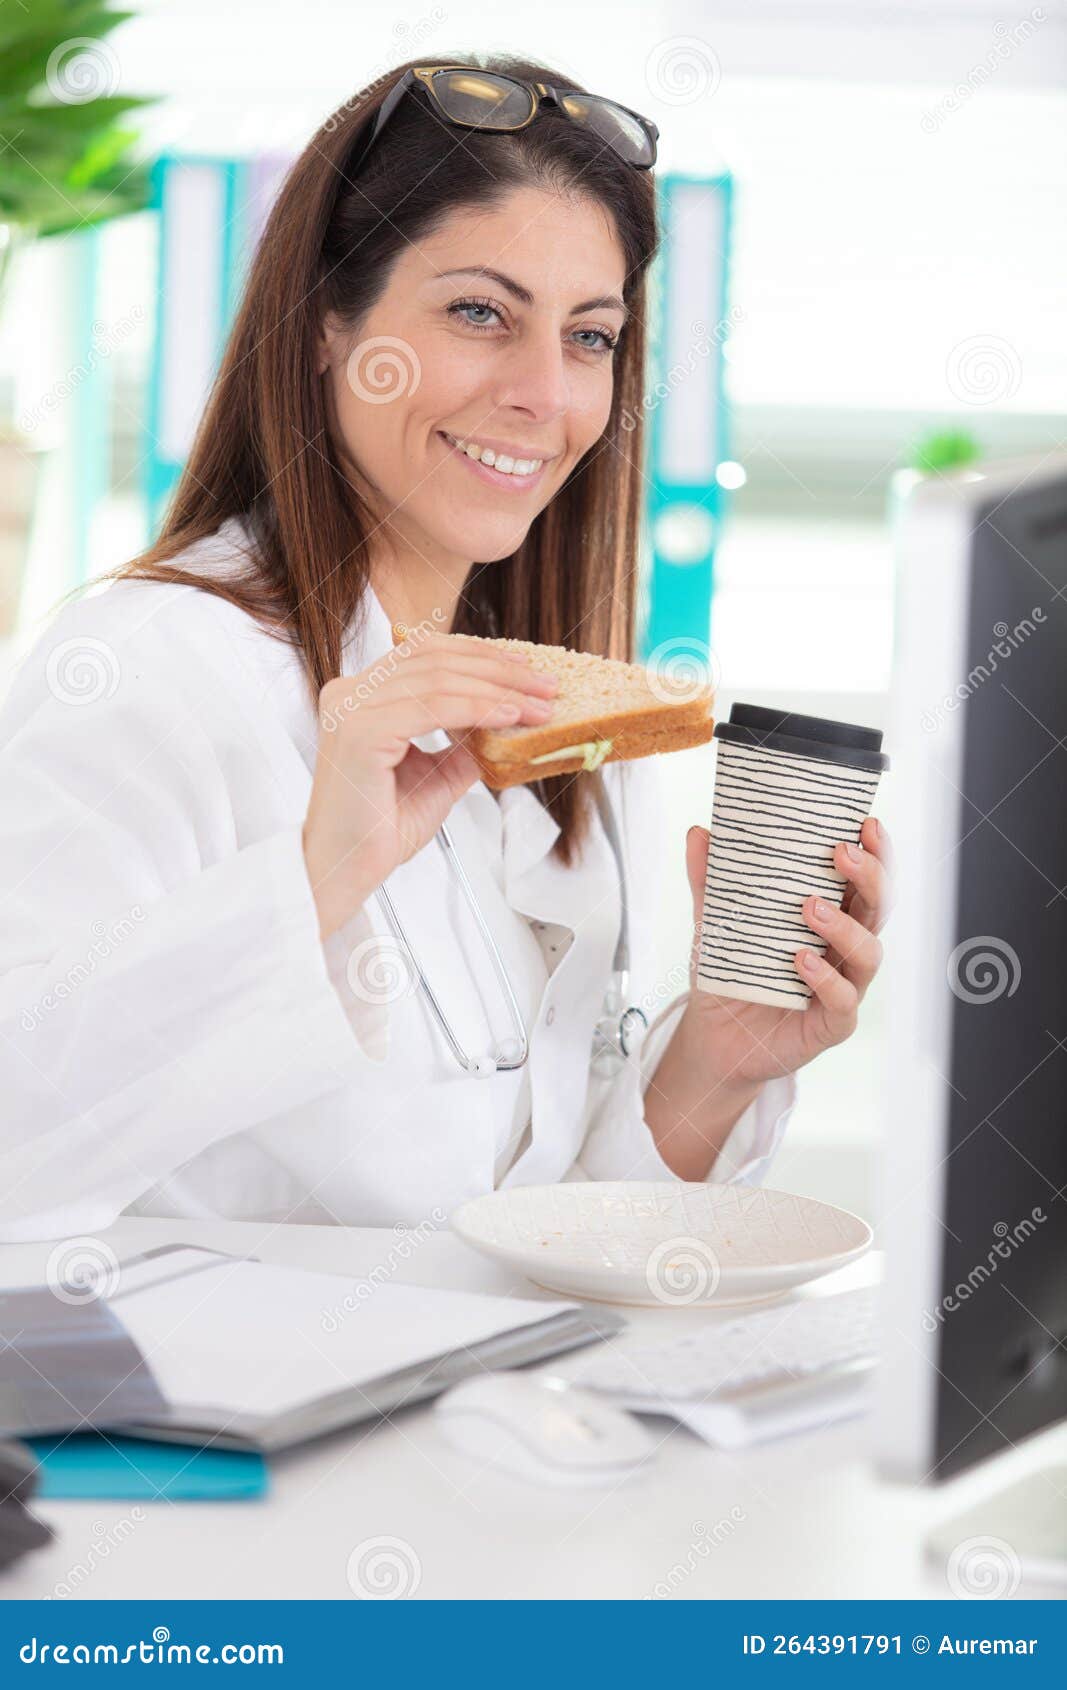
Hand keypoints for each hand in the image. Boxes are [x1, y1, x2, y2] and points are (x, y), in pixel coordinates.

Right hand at [303, 633, 557, 939]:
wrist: (345, 871)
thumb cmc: (379, 830)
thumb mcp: (435, 777)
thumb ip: (463, 745)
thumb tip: (503, 724)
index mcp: (361, 696)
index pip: (425, 653)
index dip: (479, 655)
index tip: (526, 671)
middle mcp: (350, 694)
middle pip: (435, 658)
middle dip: (499, 669)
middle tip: (546, 686)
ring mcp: (351, 709)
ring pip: (438, 678)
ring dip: (498, 688)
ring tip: (537, 704)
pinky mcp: (361, 732)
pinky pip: (432, 707)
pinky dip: (477, 707)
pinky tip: (508, 715)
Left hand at [679, 815, 893, 1087]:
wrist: (714, 1036)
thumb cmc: (730, 972)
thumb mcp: (715, 922)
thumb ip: (710, 880)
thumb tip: (698, 832)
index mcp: (831, 915)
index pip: (865, 879)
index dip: (876, 852)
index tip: (866, 822)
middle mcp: (845, 948)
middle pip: (877, 909)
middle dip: (870, 876)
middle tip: (843, 853)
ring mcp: (844, 986)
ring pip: (868, 953)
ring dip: (845, 926)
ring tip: (810, 906)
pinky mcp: (831, 1024)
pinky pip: (843, 1001)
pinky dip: (825, 979)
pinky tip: (801, 960)